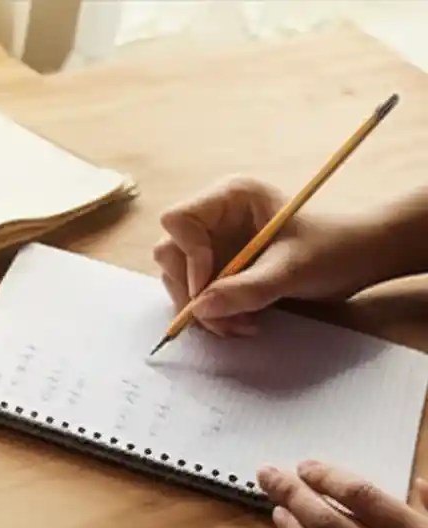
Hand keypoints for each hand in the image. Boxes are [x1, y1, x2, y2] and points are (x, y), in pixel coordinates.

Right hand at [153, 176, 393, 336]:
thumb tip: (200, 310)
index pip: (178, 220)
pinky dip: (214, 314)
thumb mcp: (293, 269)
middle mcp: (213, 219)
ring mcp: (214, 244)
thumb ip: (247, 288)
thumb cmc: (334, 248)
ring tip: (241, 325)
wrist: (360, 260)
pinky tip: (244, 322)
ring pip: (180, 280)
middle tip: (223, 321)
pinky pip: (197, 295)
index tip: (210, 287)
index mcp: (229, 198)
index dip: (188, 255)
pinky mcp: (219, 269)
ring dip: (204, 310)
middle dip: (193, 293)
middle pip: (171, 255)